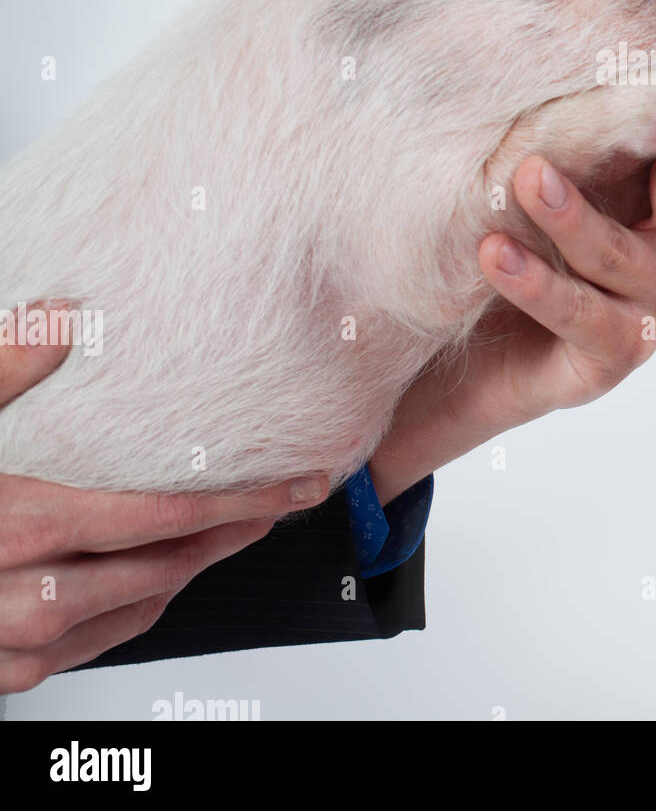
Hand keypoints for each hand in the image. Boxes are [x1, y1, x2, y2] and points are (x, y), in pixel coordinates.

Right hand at [0, 306, 328, 693]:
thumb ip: (1, 370)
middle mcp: (20, 596)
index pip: (158, 514)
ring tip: (233, 532)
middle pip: (161, 566)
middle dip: (229, 535)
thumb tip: (62, 317)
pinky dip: (139, 608)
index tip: (292, 487)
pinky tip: (159, 577)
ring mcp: (10, 644)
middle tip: (280, 504)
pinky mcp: (2, 673)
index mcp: (18, 524)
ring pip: (135, 610)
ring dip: (191, 570)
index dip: (238, 500)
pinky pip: (96, 644)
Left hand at [367, 90, 655, 502]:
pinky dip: (539, 284)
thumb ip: (564, 134)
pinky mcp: (613, 357)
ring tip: (526, 177)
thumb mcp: (528, 177)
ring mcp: (649, 307)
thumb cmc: (500, 239)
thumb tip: (557, 44)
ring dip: (576, 219)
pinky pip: (585, 316)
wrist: (452, 352)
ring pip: (627, 259)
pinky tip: (496, 253)